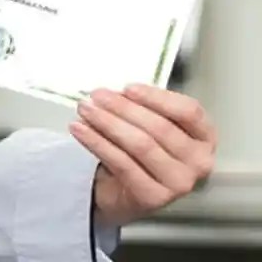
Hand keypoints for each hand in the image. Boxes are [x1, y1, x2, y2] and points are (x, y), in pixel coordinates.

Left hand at [69, 85, 216, 228]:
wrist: (126, 192)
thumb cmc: (142, 153)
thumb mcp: (150, 126)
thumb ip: (142, 108)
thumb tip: (114, 92)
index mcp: (205, 137)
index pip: (189, 111)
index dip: (157, 97)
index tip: (128, 88)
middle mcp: (199, 162)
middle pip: (160, 127)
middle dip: (123, 108)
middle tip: (96, 95)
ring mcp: (179, 183)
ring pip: (140, 144)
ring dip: (107, 122)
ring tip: (85, 110)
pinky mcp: (154, 197)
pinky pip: (121, 163)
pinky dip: (97, 142)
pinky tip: (80, 129)